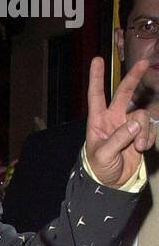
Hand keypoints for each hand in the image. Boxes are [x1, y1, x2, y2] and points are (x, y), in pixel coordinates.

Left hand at [84, 56, 156, 187]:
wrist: (111, 185)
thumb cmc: (99, 169)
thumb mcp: (104, 155)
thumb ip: (119, 138)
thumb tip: (136, 122)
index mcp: (98, 121)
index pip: (96, 96)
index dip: (96, 78)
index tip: (97, 60)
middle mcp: (113, 119)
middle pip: (124, 93)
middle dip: (133, 78)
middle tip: (144, 63)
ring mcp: (128, 126)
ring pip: (142, 116)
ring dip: (143, 131)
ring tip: (138, 147)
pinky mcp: (139, 135)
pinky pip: (149, 129)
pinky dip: (148, 138)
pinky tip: (142, 149)